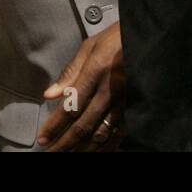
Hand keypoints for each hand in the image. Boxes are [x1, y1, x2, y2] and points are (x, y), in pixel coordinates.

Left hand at [38, 21, 124, 150]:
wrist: (148, 36)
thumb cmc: (118, 38)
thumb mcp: (90, 46)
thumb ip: (70, 72)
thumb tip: (50, 94)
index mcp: (96, 72)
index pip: (70, 106)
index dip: (55, 125)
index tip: (43, 138)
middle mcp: (110, 90)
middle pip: (84, 125)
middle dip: (65, 143)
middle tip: (52, 152)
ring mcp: (126, 101)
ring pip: (102, 133)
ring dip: (84, 148)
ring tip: (70, 155)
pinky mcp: (137, 106)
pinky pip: (120, 132)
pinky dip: (108, 145)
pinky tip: (98, 151)